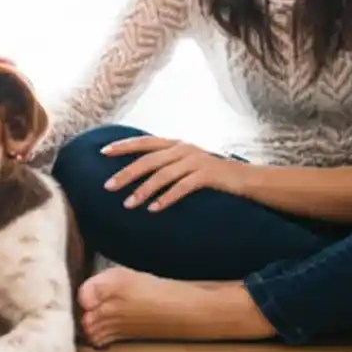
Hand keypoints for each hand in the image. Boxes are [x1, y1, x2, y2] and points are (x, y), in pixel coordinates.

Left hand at [101, 136, 252, 211]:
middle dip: (126, 173)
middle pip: (149, 159)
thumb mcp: (188, 165)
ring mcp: (196, 161)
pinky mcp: (208, 175)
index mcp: (177, 144)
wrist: (248, 180)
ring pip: (162, 175)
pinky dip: (166, 198)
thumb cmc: (214, 176)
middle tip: (108, 187)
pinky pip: (182, 187)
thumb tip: (140, 172)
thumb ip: (168, 164)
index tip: (103, 152)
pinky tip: (153, 209)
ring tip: (127, 205)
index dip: (124, 146)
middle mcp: (184, 149)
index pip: (145, 142)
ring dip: (143, 190)